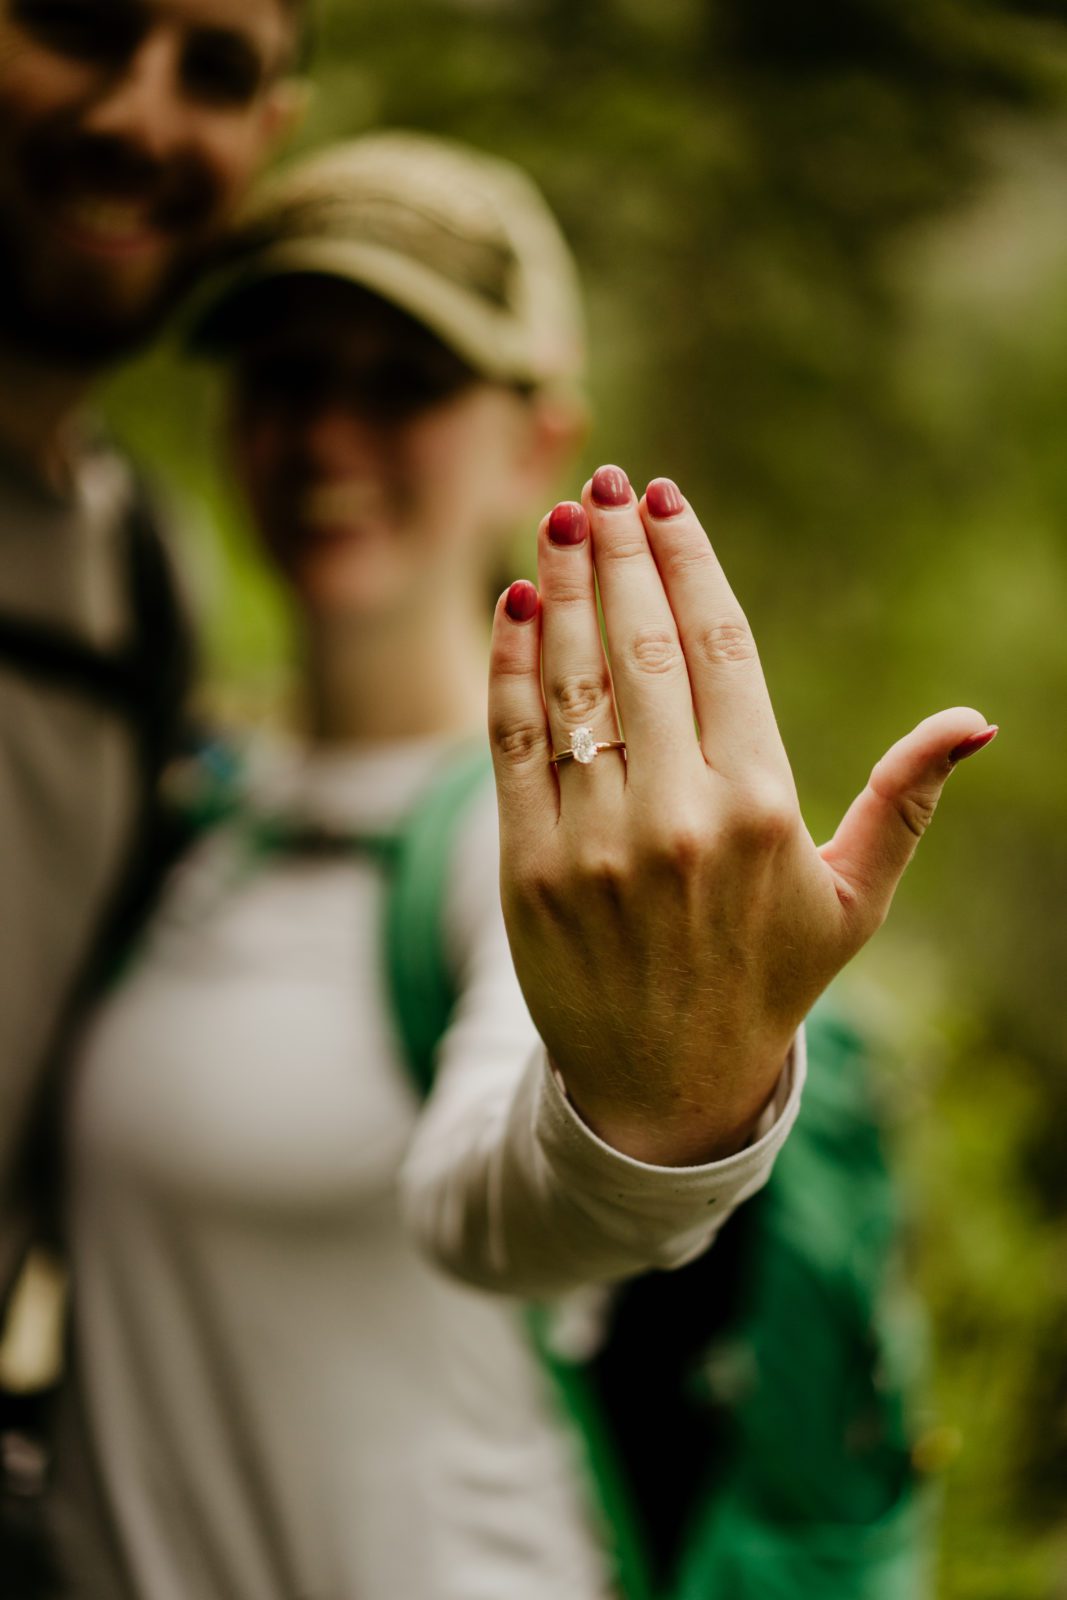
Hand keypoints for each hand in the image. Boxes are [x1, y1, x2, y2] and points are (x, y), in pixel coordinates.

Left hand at [488, 466, 995, 1166]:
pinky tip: (516, 606)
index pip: (720, 649)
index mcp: (762, 808)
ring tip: (558, 520)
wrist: (662, 1087)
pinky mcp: (528, 871)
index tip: (666, 500)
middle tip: (602, 483)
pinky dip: (511, 668)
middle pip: (642, 648)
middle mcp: (678, 818)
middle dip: (620, 551)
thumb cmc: (767, 979)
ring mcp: (595, 844)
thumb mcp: (852, 900)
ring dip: (563, 588)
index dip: (690, 562)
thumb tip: (974, 721)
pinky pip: (514, 745)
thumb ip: (905, 802)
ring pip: (574, 683)